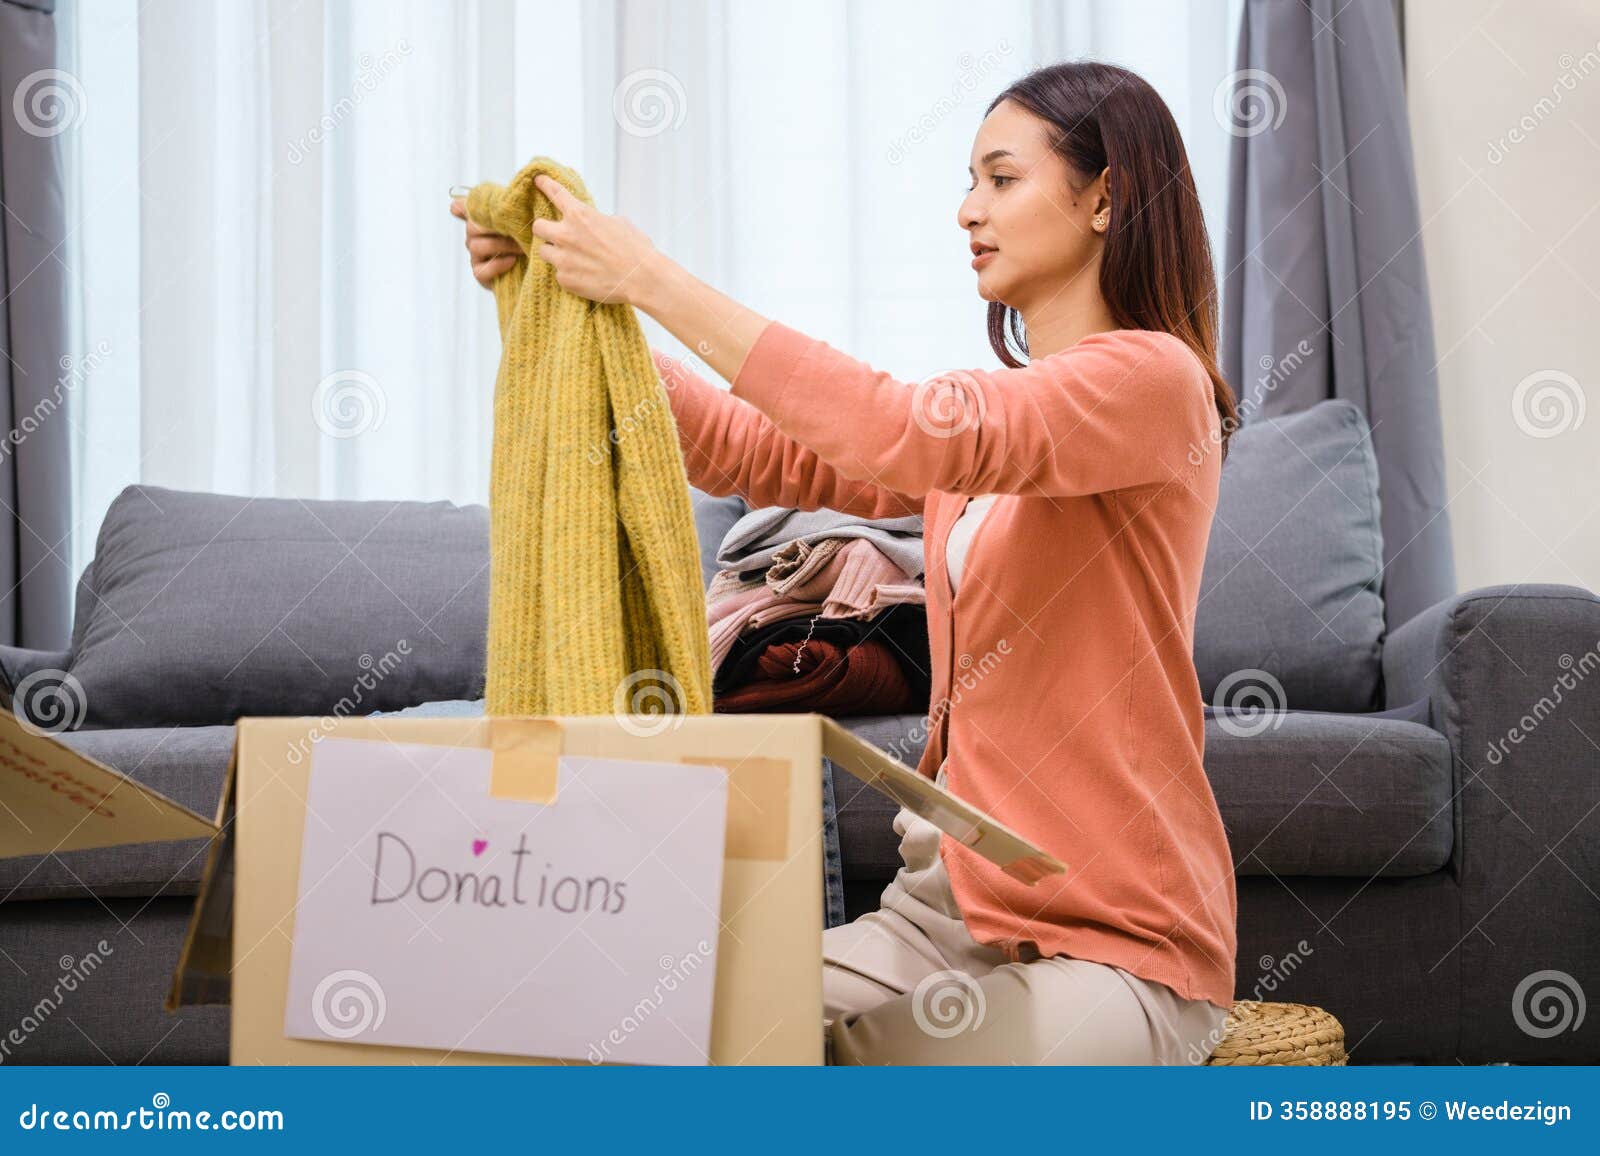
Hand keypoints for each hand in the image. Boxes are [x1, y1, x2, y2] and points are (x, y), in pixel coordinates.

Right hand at [450, 198, 520, 288]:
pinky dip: (498, 264)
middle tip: (517, 229)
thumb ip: (508, 206)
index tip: (458, 206)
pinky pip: (483, 269)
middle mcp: (474, 237)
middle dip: (493, 227)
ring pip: (477, 246)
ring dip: (501, 245)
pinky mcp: (480, 274)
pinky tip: (513, 260)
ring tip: (520, 247)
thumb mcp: (520, 219)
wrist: (533, 266)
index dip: (462, 207)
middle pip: (471, 227)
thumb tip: (496, 194)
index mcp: (481, 220)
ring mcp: (476, 256)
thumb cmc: (525, 239)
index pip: (464, 209)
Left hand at [526, 172, 658, 305]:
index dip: (544, 184)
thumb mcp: (618, 222)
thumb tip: (591, 224)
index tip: (538, 181)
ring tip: (573, 258)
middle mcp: (566, 235)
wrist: (641, 278)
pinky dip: (568, 273)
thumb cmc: (635, 249)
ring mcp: (563, 259)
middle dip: (545, 229)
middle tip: (555, 234)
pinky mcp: (565, 279)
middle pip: (538, 226)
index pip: (555, 193)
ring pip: (544, 252)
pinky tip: (584, 274)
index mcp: (580, 215)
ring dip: (555, 252)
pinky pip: (558, 273)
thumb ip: (596, 220)